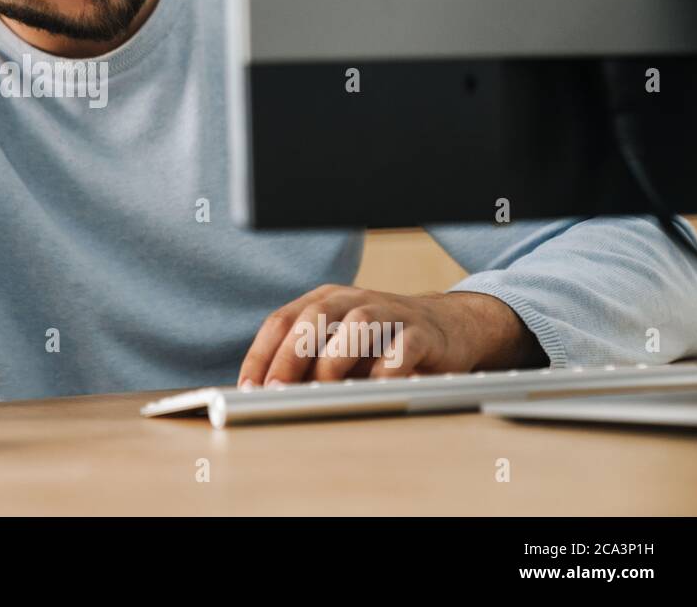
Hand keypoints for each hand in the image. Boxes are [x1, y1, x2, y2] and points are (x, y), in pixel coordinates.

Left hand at [237, 285, 545, 386]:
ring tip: (325, 390)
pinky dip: (388, 369)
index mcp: (324, 300)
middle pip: (313, 318)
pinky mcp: (422, 334)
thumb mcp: (338, 345)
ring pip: (356, 325)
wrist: (447, 327)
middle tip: (276, 390)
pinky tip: (375, 388)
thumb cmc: (381, 342)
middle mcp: (353, 301)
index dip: (262, 354)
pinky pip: (403, 347)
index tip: (249, 387)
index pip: (282, 321)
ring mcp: (389, 313)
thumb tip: (265, 396)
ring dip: (335, 360)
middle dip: (289, 356)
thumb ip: (307, 362)